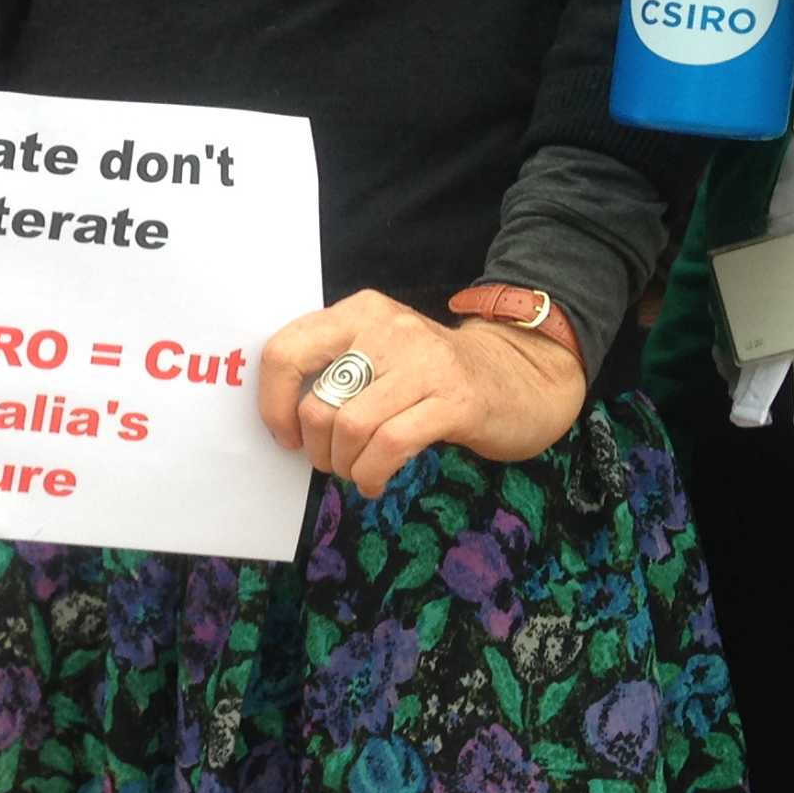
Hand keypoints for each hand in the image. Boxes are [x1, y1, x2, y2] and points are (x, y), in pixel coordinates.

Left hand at [255, 291, 587, 501]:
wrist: (520, 375)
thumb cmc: (432, 374)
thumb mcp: (379, 351)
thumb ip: (334, 367)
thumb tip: (280, 416)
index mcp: (358, 311)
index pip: (286, 351)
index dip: (273, 404)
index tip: (286, 436)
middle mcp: (388, 328)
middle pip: (319, 402)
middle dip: (316, 447)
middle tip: (331, 460)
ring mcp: (425, 363)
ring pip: (353, 428)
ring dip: (346, 465)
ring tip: (357, 471)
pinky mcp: (456, 400)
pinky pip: (391, 445)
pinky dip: (372, 474)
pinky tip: (376, 481)